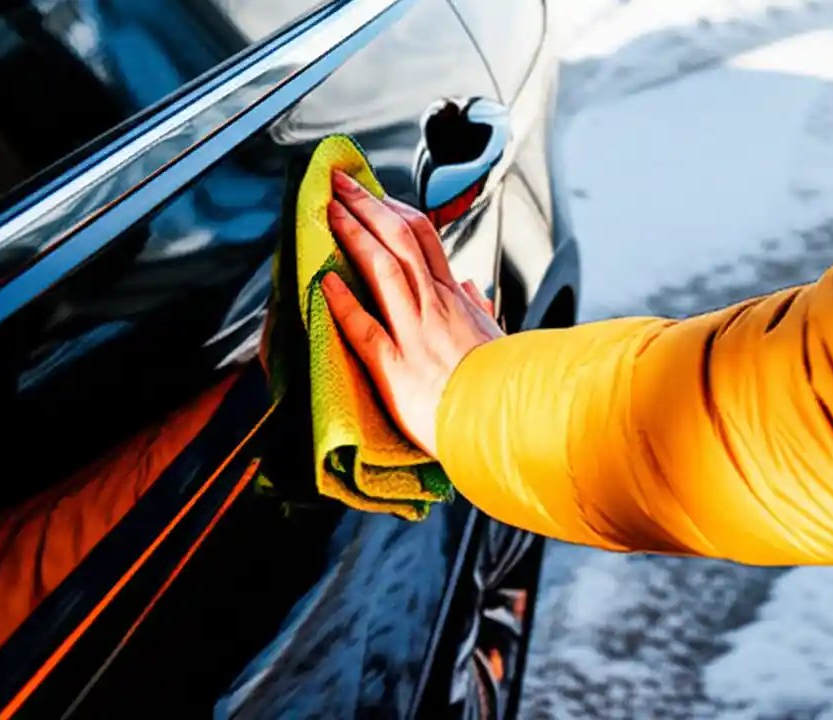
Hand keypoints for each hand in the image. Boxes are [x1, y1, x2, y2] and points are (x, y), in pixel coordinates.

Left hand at [321, 170, 503, 456]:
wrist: (508, 424)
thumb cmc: (501, 388)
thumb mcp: (495, 338)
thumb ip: (478, 309)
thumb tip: (471, 287)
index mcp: (453, 300)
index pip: (423, 238)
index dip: (392, 209)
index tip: (372, 194)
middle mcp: (434, 307)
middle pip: (399, 239)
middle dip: (366, 205)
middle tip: (338, 182)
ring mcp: (415, 334)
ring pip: (383, 268)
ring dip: (354, 234)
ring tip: (329, 210)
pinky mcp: (396, 368)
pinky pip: (364, 328)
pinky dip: (343, 302)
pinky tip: (323, 282)